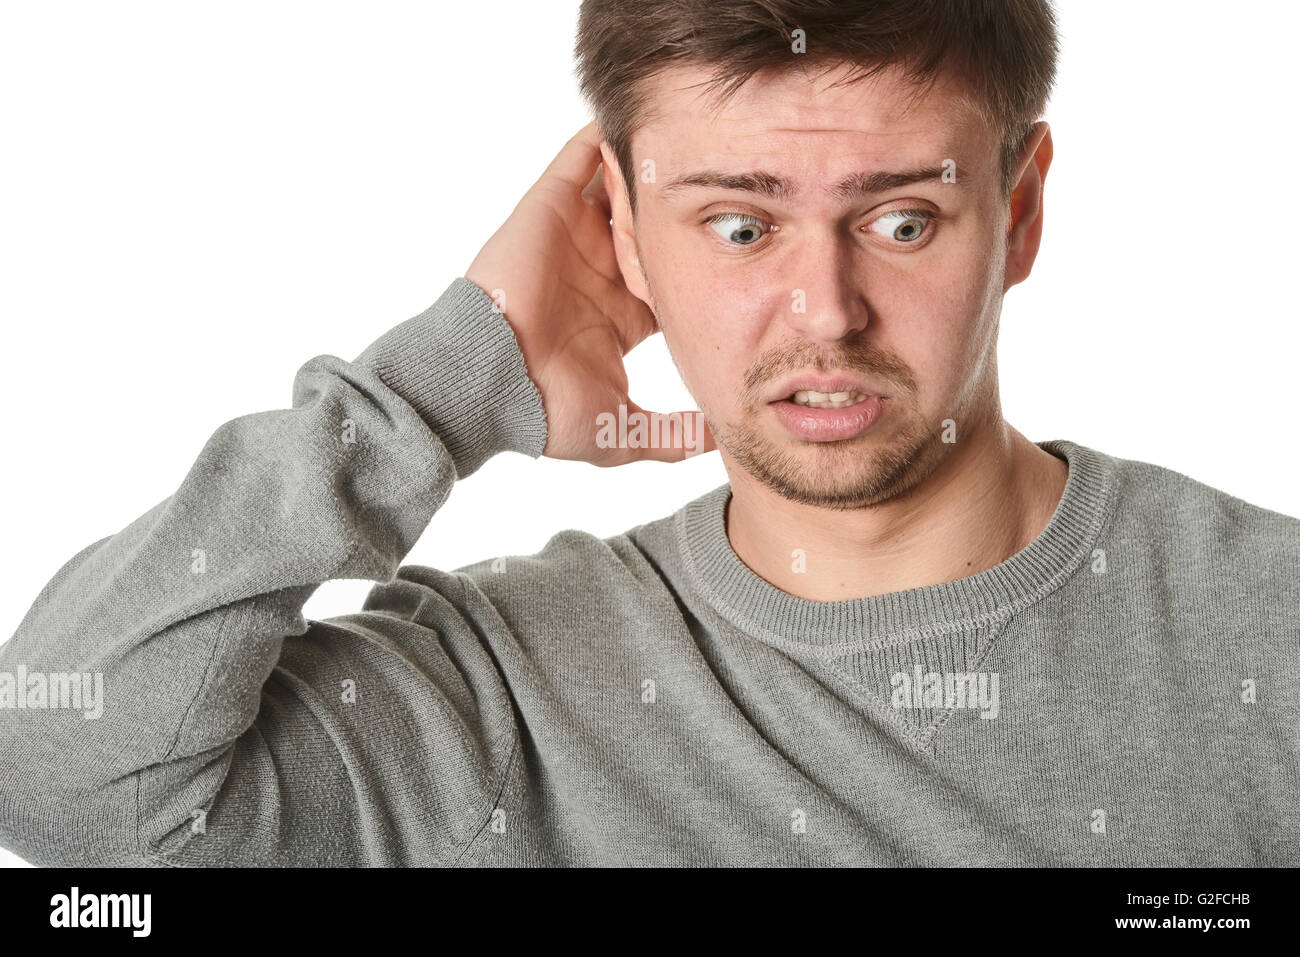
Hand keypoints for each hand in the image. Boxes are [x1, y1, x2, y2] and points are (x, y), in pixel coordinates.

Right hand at [465, 121, 713, 465]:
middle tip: (728, 192)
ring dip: (652, 175)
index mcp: (621, 316)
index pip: (671, 278)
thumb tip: (720, 441)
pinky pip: (583, 159)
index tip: (744, 258)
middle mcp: (600, 271)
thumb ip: (673, 436)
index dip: (702, 268)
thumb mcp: (623, 431)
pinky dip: (608, 142)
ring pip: (624, 190)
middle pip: (654, 228)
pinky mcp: (549, 206)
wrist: (490, 382)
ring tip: (696, 153)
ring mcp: (575, 236)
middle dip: (685, 214)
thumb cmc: (543, 410)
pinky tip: (647, 132)